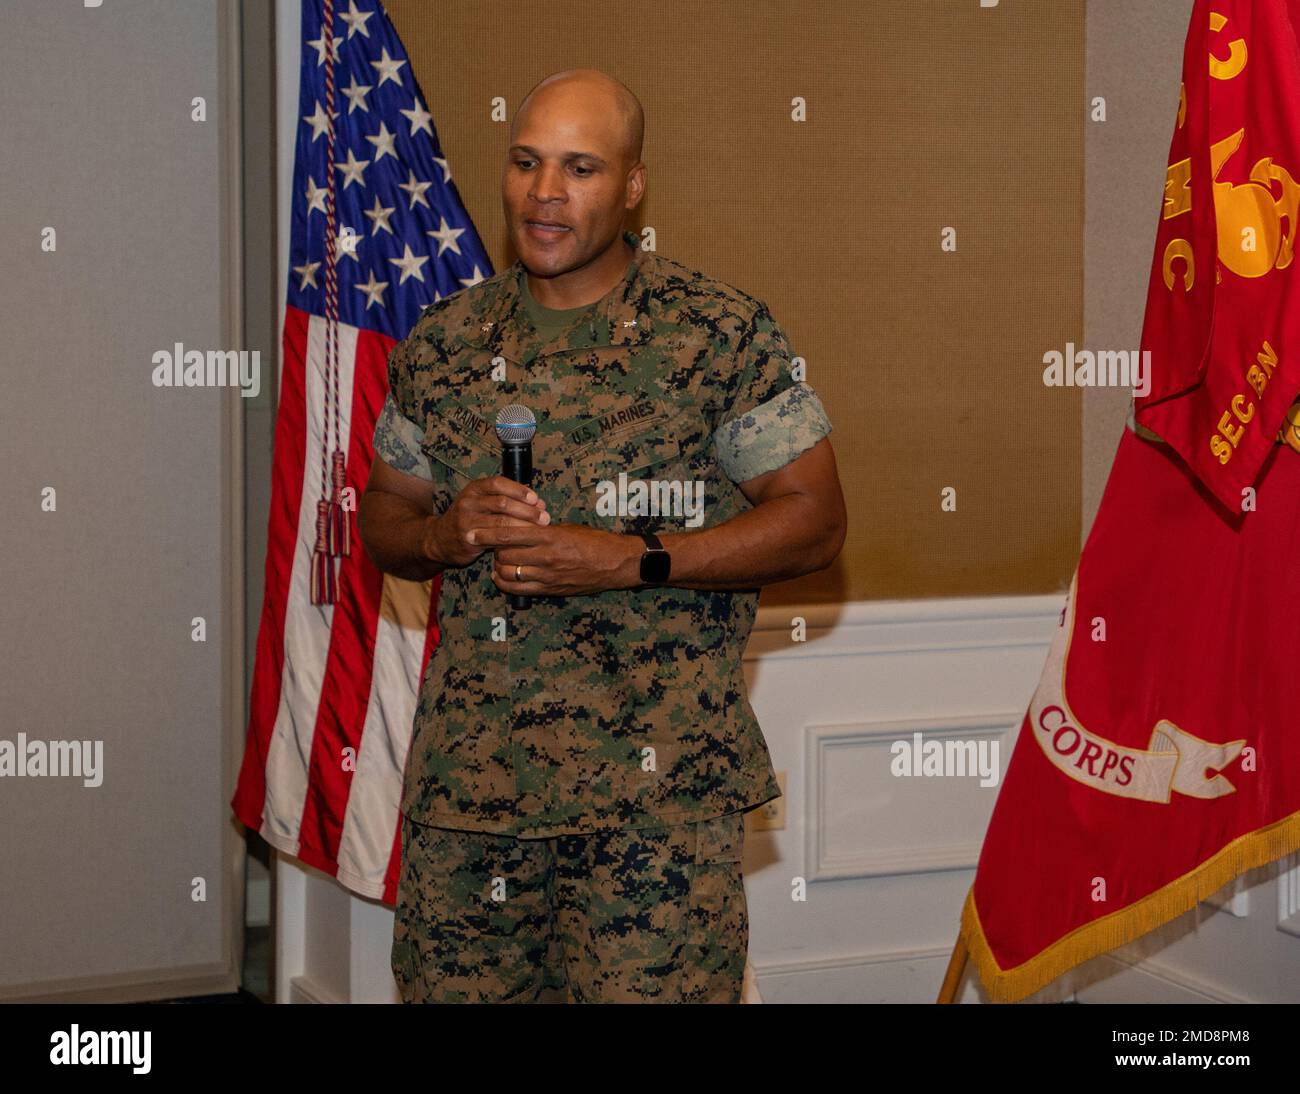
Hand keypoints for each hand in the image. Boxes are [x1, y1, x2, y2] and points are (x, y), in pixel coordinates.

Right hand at [425, 475, 548, 567]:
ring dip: (524, 526)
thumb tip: (539, 502)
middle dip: (527, 510)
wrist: (440, 538)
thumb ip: (508, 499)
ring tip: (539, 530)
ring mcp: (467, 520)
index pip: (498, 483)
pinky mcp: (468, 538)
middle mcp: (469, 501)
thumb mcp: (483, 501)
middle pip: (502, 503)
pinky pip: (494, 539)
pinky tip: (524, 542)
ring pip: (500, 522)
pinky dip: (512, 540)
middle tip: (545, 517)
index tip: (536, 499)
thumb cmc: (470, 518)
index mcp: (474, 488)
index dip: (519, 490)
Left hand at [469, 521, 640, 596]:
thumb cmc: (594, 541)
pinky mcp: (550, 590)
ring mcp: (547, 576)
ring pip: (508, 572)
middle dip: (494, 549)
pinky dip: (505, 583)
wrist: (615, 564)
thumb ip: (542, 529)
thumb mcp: (567, 528)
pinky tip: (503, 576)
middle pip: (504, 554)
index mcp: (549, 536)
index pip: (509, 534)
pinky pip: (519, 589)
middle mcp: (545, 557)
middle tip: (494, 545)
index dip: (486, 533)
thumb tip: (520, 527)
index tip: (472, 532)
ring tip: (500, 560)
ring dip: (499, 566)